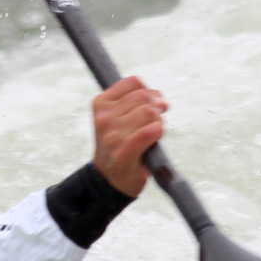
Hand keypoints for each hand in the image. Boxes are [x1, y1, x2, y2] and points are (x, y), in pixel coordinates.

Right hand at [92, 76, 167, 196]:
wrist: (111, 178)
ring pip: (148, 112)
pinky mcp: (123, 152)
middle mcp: (104, 118)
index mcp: (101, 103)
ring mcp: (112, 135)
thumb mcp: (119, 116)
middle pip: (144, 97)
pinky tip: (155, 138)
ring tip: (153, 132)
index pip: (134, 83)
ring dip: (158, 121)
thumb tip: (159, 98)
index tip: (153, 103)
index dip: (150, 91)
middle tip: (158, 119)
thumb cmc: (120, 144)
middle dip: (157, 106)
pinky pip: (148, 132)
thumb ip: (136, 100)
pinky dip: (158, 132)